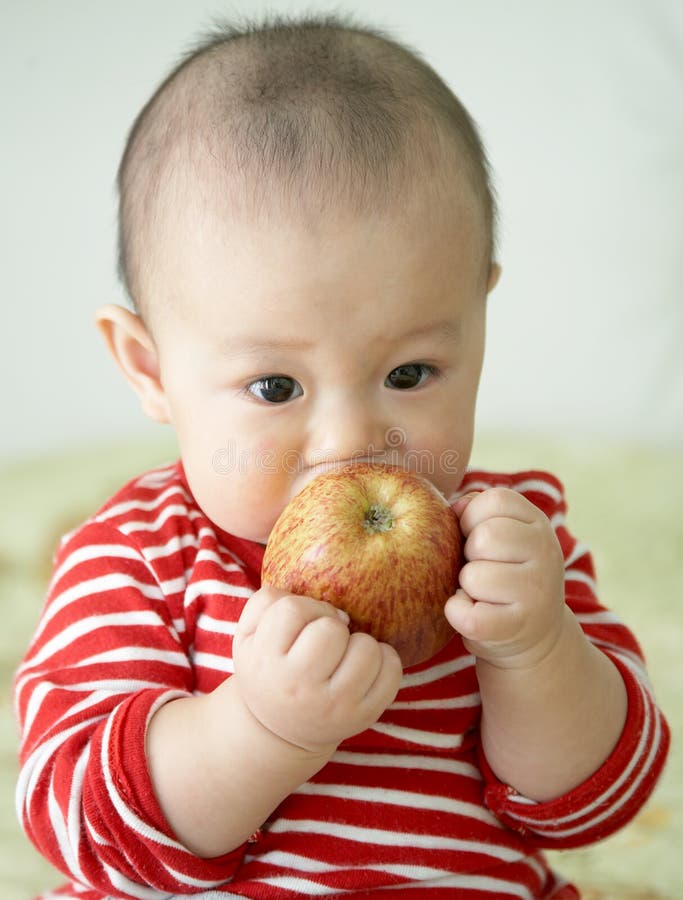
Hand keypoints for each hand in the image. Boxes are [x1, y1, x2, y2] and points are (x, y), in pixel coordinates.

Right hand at [232, 585, 401, 752]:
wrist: (279, 731)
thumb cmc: (269, 669)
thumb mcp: (248, 637)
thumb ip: (266, 602)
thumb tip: (310, 592)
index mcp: (264, 662)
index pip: (292, 610)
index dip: (307, 607)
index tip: (308, 623)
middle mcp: (298, 687)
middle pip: (332, 629)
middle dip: (333, 625)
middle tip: (328, 641)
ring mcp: (334, 706)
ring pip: (366, 648)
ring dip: (361, 643)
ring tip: (346, 654)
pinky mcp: (363, 716)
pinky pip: (392, 670)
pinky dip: (386, 660)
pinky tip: (367, 667)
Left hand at [445, 488, 565, 667]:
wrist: (537, 636)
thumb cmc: (505, 575)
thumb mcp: (503, 536)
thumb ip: (478, 510)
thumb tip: (456, 507)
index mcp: (538, 523)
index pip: (496, 500)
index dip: (472, 516)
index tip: (475, 535)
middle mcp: (546, 553)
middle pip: (485, 537)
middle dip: (468, 553)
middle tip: (481, 568)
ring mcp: (536, 592)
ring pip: (473, 576)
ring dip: (464, 586)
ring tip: (481, 593)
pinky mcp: (518, 627)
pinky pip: (468, 615)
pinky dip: (457, 613)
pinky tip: (472, 612)